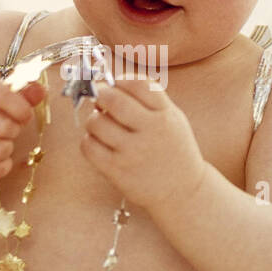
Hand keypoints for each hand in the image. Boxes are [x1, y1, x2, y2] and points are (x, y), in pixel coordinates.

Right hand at [0, 76, 45, 180]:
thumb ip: (21, 93)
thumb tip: (41, 91)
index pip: (4, 95)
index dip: (22, 108)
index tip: (23, 114)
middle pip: (6, 127)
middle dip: (15, 130)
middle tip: (8, 129)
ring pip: (0, 150)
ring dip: (8, 148)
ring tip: (1, 143)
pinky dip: (3, 166)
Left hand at [79, 74, 204, 210]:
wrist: (182, 191)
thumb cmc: (172, 149)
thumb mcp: (173, 119)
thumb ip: (149, 100)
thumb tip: (109, 85)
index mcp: (165, 115)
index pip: (139, 84)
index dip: (121, 79)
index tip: (114, 83)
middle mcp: (150, 131)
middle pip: (114, 100)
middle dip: (100, 93)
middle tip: (99, 97)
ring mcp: (133, 153)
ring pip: (97, 123)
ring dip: (93, 119)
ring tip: (100, 123)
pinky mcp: (117, 171)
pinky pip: (89, 147)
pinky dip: (88, 140)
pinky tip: (98, 142)